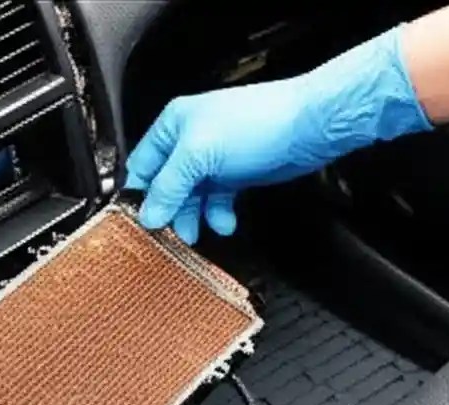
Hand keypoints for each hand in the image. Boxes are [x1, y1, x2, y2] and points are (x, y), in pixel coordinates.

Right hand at [125, 27, 430, 242]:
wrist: (309, 126)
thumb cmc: (258, 124)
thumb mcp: (199, 154)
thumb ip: (169, 187)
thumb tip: (148, 215)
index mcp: (173, 125)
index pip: (142, 166)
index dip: (139, 195)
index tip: (140, 223)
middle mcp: (190, 141)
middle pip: (166, 186)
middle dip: (168, 212)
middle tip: (170, 236)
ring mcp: (214, 159)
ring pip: (191, 197)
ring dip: (192, 217)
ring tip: (196, 234)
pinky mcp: (235, 174)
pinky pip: (216, 201)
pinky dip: (217, 215)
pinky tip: (225, 223)